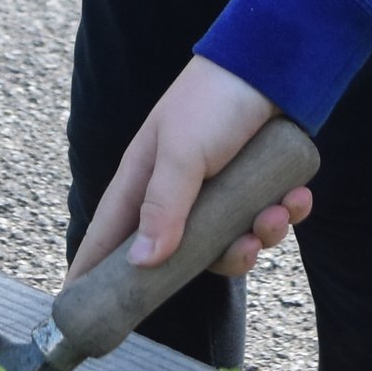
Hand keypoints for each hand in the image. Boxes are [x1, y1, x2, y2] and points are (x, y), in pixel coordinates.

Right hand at [70, 56, 310, 283]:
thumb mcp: (182, 153)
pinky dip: (284, 214)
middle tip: (240, 249)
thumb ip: (163, 207)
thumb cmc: (214, 100)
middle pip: (183, 255)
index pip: (108, 235)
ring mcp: (218, 191)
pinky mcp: (254, 185)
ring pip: (231, 241)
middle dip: (219, 257)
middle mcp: (178, 193)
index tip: (77, 307)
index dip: (92, 271)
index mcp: (143, 180)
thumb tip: (141, 263)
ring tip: (275, 212)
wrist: (274, 63)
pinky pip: (265, 220)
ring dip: (260, 233)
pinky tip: (295, 196)